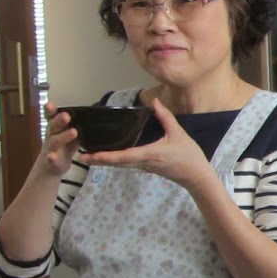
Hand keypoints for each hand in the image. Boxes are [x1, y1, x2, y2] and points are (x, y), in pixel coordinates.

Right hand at [34, 103, 80, 176]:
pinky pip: (51, 159)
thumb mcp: (70, 133)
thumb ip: (77, 125)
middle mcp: (51, 135)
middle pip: (53, 126)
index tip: (50, 105)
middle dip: (59, 120)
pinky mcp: (52, 161)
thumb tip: (93, 115)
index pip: (51, 116)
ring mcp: (50, 148)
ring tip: (74, 132)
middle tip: (67, 116)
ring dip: (63, 137)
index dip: (50, 110)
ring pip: (54, 141)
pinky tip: (52, 156)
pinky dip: (51, 158)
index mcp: (56, 127)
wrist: (52, 165)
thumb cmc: (63, 145)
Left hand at [81, 99, 212, 188]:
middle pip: (117, 163)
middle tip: (80, 157)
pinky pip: (126, 164)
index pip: (124, 156)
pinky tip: (107, 157)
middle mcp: (143, 162)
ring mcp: (144, 167)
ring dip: (104, 162)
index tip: (92, 155)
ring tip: (88, 157)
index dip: (107, 156)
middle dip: (99, 160)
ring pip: (120, 165)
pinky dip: (114, 161)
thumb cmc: (189, 155)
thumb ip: (165, 117)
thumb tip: (154, 102)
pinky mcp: (146, 167)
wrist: (196, 176)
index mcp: (150, 154)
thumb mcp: (178, 133)